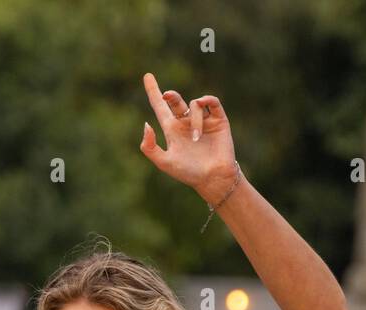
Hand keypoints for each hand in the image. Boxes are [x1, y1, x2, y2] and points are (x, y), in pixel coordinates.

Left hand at [139, 72, 237, 204]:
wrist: (213, 178)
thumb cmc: (188, 173)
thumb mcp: (164, 162)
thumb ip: (149, 147)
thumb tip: (146, 124)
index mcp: (172, 130)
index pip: (160, 107)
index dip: (153, 92)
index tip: (147, 76)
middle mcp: (186, 122)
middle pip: (175, 100)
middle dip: (170, 96)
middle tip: (166, 96)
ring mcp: (202, 120)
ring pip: (195, 104)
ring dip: (194, 120)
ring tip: (197, 138)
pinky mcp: (218, 120)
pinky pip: (212, 102)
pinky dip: (207, 100)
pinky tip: (204, 104)